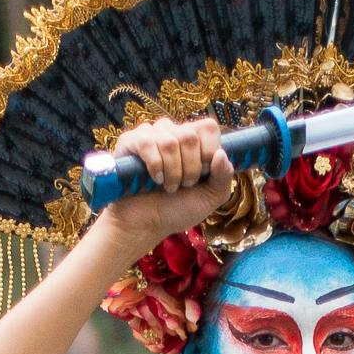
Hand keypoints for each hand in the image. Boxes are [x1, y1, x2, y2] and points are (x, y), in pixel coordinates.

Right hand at [85, 113, 237, 259]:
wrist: (146, 225)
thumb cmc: (176, 211)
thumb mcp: (209, 198)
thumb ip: (223, 178)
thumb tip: (221, 154)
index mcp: (194, 141)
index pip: (208, 127)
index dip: (208, 151)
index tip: (203, 174)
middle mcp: (173, 133)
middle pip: (190, 135)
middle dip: (190, 169)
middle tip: (183, 185)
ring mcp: (151, 135)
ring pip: (170, 141)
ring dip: (172, 172)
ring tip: (167, 186)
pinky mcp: (130, 141)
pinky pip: (147, 143)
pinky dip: (154, 166)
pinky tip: (153, 179)